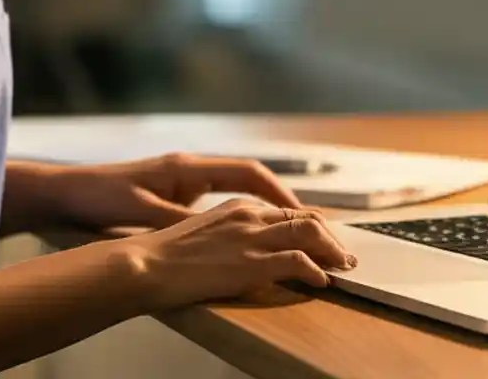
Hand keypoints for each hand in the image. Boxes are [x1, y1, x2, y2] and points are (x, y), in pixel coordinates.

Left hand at [45, 153, 302, 229]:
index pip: (246, 171)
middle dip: (277, 196)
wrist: (69, 190)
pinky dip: (238, 209)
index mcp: (187, 167)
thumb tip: (213, 231)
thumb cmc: (100, 197)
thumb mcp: (140, 211)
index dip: (276, 189)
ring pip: (234, 186)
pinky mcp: (174, 190)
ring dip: (260, 203)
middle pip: (247, 176)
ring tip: (284, 226)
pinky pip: (218, 197)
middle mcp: (190, 168)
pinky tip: (245, 230)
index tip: (298, 210)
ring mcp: (183, 178)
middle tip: (304, 220)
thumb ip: (176, 219)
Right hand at [127, 198, 356, 309]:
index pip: (286, 211)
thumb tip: (242, 250)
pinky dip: (317, 271)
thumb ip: (227, 234)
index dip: (311, 224)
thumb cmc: (163, 256)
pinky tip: (322, 282)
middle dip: (330, 236)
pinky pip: (298, 261)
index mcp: (236, 206)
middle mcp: (248, 215)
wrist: (144, 264)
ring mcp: (251, 237)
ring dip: (332, 251)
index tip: (323, 238)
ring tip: (343, 266)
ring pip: (310, 233)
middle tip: (343, 254)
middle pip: (305, 218)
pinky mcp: (251, 262)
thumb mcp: (201, 234)